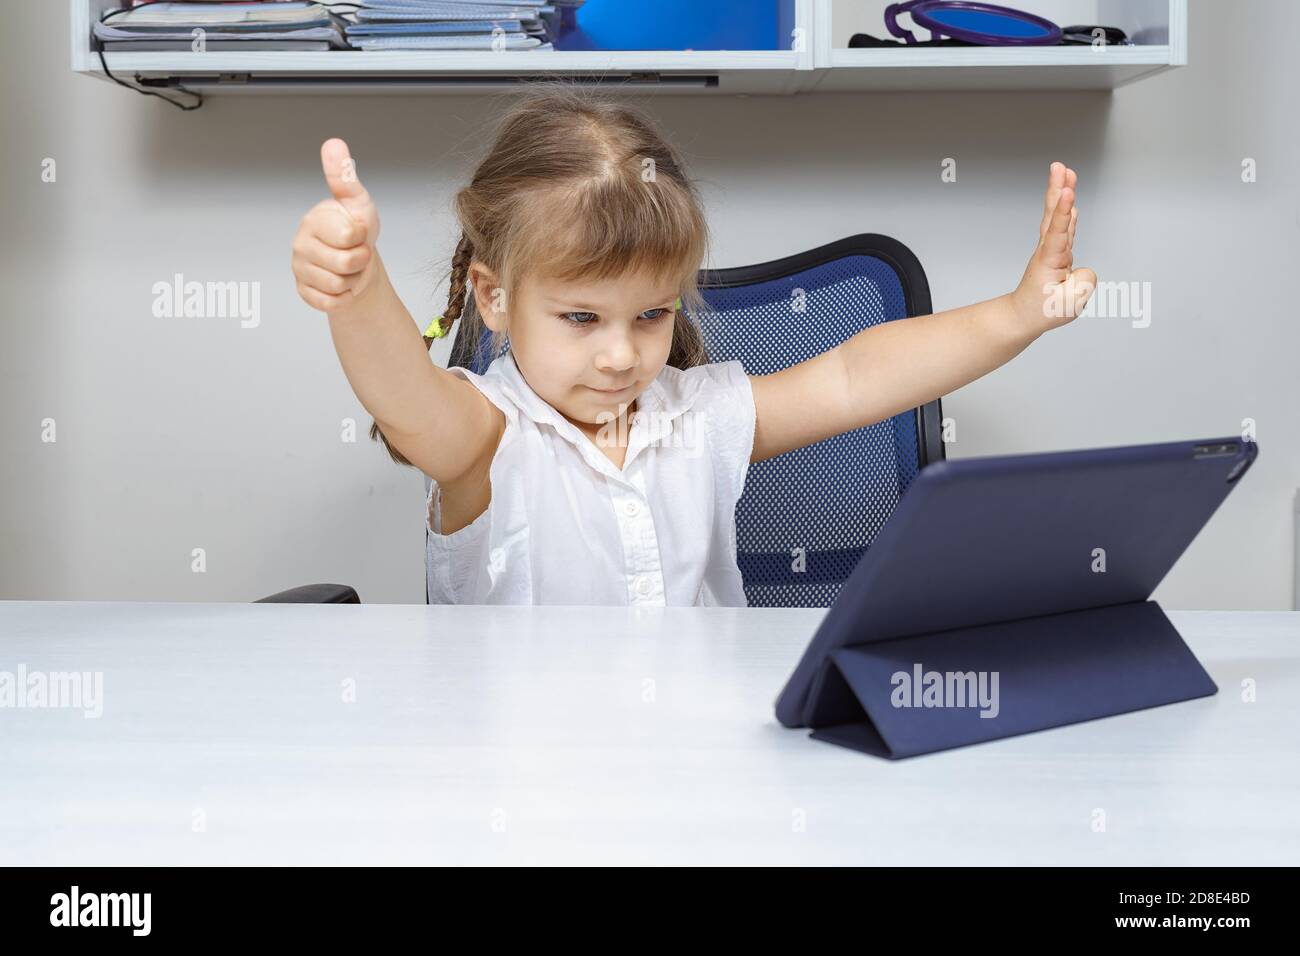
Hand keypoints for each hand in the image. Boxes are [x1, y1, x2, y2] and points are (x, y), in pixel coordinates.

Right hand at [291, 138, 381, 312]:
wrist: (359, 266)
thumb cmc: (357, 230)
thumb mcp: (358, 202)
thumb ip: (345, 176)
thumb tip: (333, 143)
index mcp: (314, 220)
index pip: (349, 236)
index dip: (362, 238)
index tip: (358, 234)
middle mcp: (300, 243)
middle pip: (345, 263)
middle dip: (360, 262)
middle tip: (356, 253)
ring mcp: (299, 269)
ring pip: (338, 285)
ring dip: (352, 280)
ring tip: (348, 269)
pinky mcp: (303, 292)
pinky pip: (330, 303)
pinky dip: (343, 298)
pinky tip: (340, 285)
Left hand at [1009, 162, 1096, 333]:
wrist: (1023, 316)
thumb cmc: (1043, 310)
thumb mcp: (1069, 303)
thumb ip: (1083, 282)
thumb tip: (1083, 268)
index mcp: (1050, 261)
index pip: (1058, 232)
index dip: (1063, 212)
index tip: (1066, 191)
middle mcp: (1049, 251)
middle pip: (1053, 215)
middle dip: (1057, 188)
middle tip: (1059, 166)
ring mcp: (1051, 249)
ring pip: (1057, 217)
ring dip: (1061, 193)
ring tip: (1065, 172)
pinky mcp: (1056, 252)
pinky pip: (1064, 227)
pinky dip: (1067, 210)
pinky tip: (1070, 199)